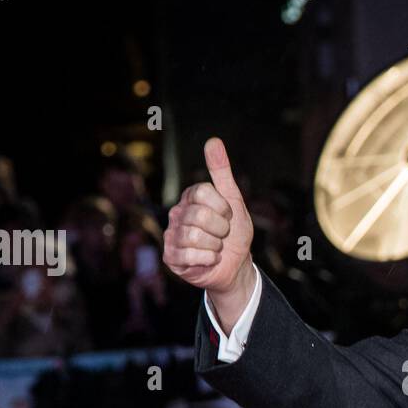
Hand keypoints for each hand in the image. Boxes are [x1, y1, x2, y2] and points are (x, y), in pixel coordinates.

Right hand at [163, 137, 255, 332]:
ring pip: (194, 236)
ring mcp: (172, 236)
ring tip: (216, 248)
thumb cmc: (235, 233)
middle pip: (200, 216)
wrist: (235, 266)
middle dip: (221, 229)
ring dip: (215, 246)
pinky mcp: (171, 257)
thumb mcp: (234, 200)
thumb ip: (221, 172)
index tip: (228, 216)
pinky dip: (207, 259)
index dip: (223, 208)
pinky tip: (209, 259)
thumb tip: (213, 141)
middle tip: (223, 235)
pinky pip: (189, 256)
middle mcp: (177, 214)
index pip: (203, 192)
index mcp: (191, 198)